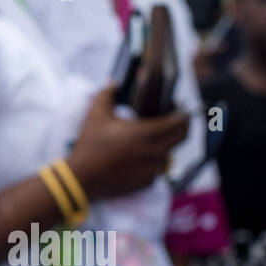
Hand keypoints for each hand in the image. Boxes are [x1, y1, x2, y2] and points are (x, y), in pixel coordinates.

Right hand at [66, 86, 188, 198]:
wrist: (82, 179)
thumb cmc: (89, 145)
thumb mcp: (95, 115)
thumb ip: (107, 94)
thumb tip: (114, 84)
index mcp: (145, 134)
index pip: (179, 123)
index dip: (183, 113)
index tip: (177, 107)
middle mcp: (154, 152)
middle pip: (182, 138)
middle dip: (182, 126)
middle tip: (172, 118)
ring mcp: (152, 169)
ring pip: (170, 152)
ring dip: (166, 143)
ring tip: (152, 136)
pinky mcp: (147, 182)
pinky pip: (158, 167)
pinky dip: (154, 158)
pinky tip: (139, 154)